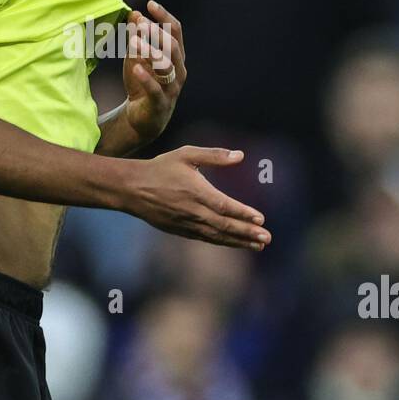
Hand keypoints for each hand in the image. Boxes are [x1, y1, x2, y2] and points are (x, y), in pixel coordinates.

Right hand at [119, 146, 270, 250]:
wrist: (132, 189)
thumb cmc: (161, 168)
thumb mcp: (186, 154)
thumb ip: (214, 155)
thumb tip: (240, 155)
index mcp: (196, 191)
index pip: (224, 205)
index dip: (243, 213)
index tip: (261, 218)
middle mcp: (192, 210)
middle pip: (224, 225)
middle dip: (247, 233)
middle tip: (267, 238)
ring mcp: (186, 223)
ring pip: (217, 236)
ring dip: (239, 241)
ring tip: (258, 245)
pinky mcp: (180, 230)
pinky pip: (205, 238)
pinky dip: (222, 241)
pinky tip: (235, 243)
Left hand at [121, 0, 185, 143]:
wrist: (141, 117)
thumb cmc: (141, 83)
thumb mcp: (136, 56)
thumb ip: (137, 37)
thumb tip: (134, 13)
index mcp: (176, 56)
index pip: (176, 31)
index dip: (164, 16)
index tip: (150, 4)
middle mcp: (179, 70)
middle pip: (172, 46)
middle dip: (156, 32)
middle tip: (139, 21)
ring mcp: (172, 87)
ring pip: (166, 66)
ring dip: (150, 50)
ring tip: (133, 41)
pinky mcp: (160, 103)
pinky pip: (156, 88)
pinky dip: (146, 77)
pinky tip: (136, 67)